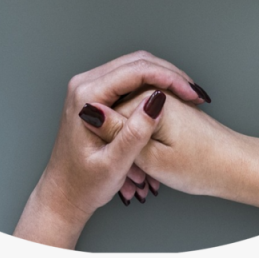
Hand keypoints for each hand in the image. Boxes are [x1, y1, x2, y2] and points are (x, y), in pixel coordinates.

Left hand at [13, 51, 209, 247]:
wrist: (63, 195)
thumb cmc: (84, 185)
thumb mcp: (113, 165)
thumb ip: (134, 134)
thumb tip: (157, 101)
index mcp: (86, 96)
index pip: (135, 71)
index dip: (168, 78)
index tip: (192, 94)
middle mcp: (85, 84)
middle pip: (136, 63)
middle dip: (169, 74)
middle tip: (194, 94)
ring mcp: (89, 87)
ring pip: (135, 67)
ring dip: (163, 78)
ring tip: (188, 96)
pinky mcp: (96, 94)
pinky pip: (129, 79)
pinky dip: (153, 85)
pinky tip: (171, 100)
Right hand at [99, 90, 258, 217]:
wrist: (235, 168)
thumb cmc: (202, 167)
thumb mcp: (152, 159)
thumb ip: (119, 134)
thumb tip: (90, 111)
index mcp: (147, 98)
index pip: (105, 113)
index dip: (106, 143)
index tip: (117, 168)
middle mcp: (154, 92)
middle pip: (116, 114)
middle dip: (118, 144)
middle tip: (131, 176)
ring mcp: (161, 99)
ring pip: (129, 122)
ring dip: (130, 148)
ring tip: (140, 178)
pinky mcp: (168, 108)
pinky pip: (142, 124)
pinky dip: (142, 146)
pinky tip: (149, 167)